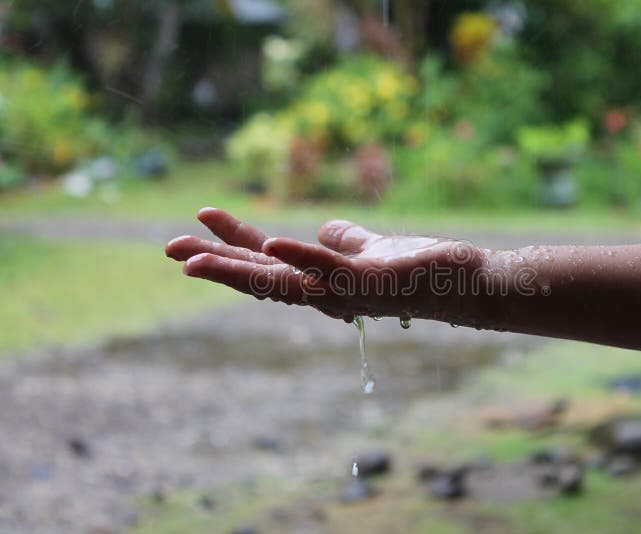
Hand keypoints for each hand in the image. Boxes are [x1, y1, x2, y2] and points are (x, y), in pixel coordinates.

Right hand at [165, 208, 487, 323]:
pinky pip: (331, 270)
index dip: (233, 243)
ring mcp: (347, 292)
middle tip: (168, 248)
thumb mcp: (372, 249)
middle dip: (215, 263)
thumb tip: (323, 230)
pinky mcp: (372, 282)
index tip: (201, 217)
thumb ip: (344, 241)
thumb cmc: (422, 270)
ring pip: (283, 284)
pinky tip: (271, 245)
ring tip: (192, 260)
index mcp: (325, 279)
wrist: (468, 285)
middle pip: (261, 279)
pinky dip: (301, 258)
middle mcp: (328, 293)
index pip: (269, 262)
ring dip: (236, 271)